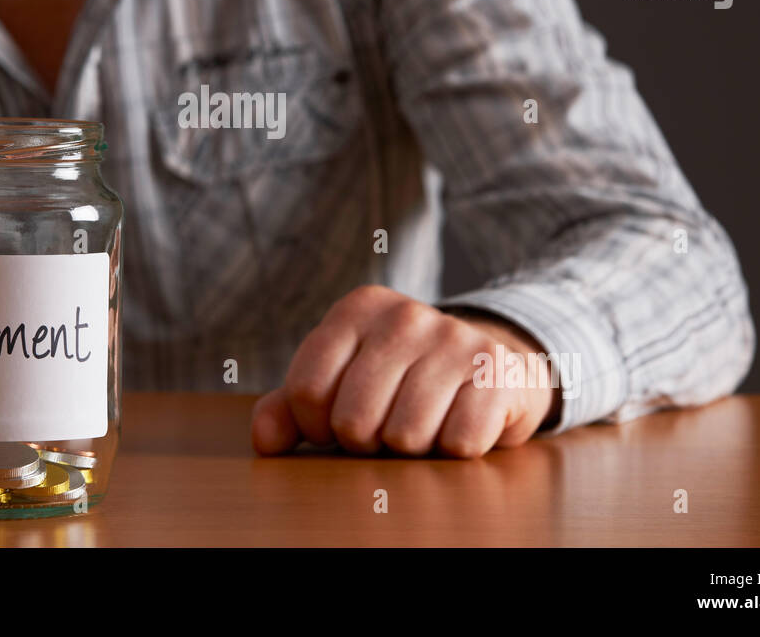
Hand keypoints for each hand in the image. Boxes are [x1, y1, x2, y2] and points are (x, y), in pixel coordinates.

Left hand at [251, 285, 558, 457]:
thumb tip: (265, 440)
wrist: (490, 372)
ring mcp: (453, 338)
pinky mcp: (494, 370)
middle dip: (366, 442)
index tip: (337, 424)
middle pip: (354, 421)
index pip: (306, 389)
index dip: (317, 426)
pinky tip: (457, 423)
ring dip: (412, 450)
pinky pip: (458, 444)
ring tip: (423, 424)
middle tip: (386, 427)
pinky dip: (454, 450)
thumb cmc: (399, 385)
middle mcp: (404, 314)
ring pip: (405, 437)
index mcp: (357, 308)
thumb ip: (290, 410)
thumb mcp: (340, 385)